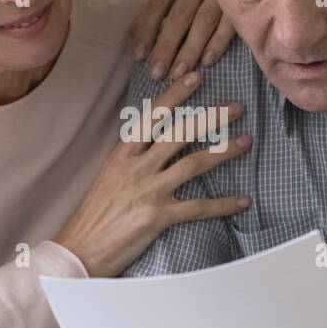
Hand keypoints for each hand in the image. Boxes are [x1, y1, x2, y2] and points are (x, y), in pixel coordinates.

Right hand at [52, 70, 251, 277]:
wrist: (80, 250)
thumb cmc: (95, 216)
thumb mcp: (108, 178)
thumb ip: (131, 160)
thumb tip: (153, 145)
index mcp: (122, 155)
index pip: (152, 116)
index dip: (175, 95)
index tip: (195, 77)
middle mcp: (136, 168)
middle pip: (179, 133)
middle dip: (211, 117)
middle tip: (237, 106)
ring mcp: (148, 191)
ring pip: (193, 164)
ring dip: (224, 151)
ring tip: (246, 141)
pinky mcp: (158, 217)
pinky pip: (198, 207)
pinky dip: (224, 204)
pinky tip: (243, 200)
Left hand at [130, 0, 234, 80]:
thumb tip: (139, 27)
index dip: (147, 27)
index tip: (138, 54)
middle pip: (180, 13)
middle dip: (167, 45)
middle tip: (156, 73)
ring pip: (204, 19)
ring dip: (191, 49)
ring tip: (179, 72)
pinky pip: (231, 20)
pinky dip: (219, 41)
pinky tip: (208, 60)